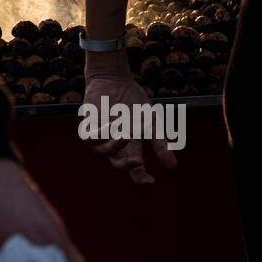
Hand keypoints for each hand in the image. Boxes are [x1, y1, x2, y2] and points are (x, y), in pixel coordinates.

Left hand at [82, 55, 177, 183]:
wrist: (115, 79)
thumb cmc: (133, 102)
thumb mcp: (151, 123)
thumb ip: (160, 144)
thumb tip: (174, 168)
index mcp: (131, 147)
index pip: (135, 169)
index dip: (141, 177)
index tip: (151, 182)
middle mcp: (114, 145)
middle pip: (117, 164)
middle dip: (126, 166)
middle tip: (138, 161)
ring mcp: (100, 136)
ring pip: (101, 152)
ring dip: (113, 147)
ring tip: (125, 136)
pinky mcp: (88, 125)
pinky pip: (89, 137)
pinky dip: (99, 134)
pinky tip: (110, 126)